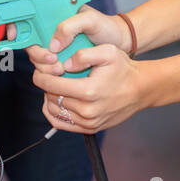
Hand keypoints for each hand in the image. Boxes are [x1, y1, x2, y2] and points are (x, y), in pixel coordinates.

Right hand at [23, 5, 129, 67]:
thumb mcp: (90, 20)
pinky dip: (50, 74)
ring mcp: (55, 47)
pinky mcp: (61, 62)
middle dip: (36, 54)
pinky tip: (60, 75)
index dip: (14, 25)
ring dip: (43, 66)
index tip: (15, 35)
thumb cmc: (106, 27)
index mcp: (54, 16)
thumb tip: (53, 45)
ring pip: (37, 59)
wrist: (120, 44)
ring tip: (60, 69)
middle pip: (30, 43)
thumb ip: (70, 26)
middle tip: (52, 60)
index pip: (27, 18)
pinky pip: (48, 69)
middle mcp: (51, 31)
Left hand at [25, 6, 145, 133]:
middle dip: (46, 86)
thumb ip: (83, 55)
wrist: (140, 89)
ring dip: (49, 98)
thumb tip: (65, 65)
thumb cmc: (123, 70)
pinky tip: (57, 101)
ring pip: (54, 112)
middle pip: (51, 98)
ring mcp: (88, 122)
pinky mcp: (90, 128)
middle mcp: (87, 110)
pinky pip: (61, 124)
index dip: (41, 77)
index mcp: (89, 91)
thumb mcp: (108, 52)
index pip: (52, 86)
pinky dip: (54, 113)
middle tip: (49, 76)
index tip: (39, 71)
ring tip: (55, 87)